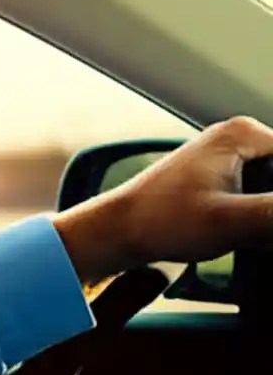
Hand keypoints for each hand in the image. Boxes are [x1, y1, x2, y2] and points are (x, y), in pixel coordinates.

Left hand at [54, 116, 272, 289]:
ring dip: (269, 219)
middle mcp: (240, 140)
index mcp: (246, 134)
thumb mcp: (235, 220)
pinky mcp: (224, 183)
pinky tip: (257, 241)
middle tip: (259, 232)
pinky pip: (263, 199)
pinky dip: (266, 222)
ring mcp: (232, 161)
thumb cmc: (159, 220)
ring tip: (253, 236)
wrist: (116, 233)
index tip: (267, 224)